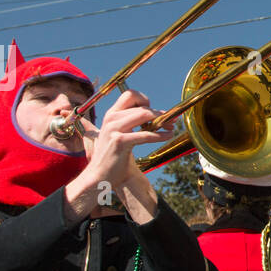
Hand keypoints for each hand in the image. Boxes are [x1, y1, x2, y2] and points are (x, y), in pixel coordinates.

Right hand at [66, 90, 169, 221]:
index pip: (130, 94)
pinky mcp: (120, 142)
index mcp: (111, 114)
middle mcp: (111, 118)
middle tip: (171, 120)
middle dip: (159, 113)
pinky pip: (145, 134)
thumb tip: (150, 116)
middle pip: (141, 106)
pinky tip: (167, 136)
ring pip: (144, 115)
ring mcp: (114, 129)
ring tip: (171, 127)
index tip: (154, 111)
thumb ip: (128, 124)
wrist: (99, 176)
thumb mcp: (117, 135)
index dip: (145, 100)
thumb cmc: (112, 157)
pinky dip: (159, 135)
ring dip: (162, 121)